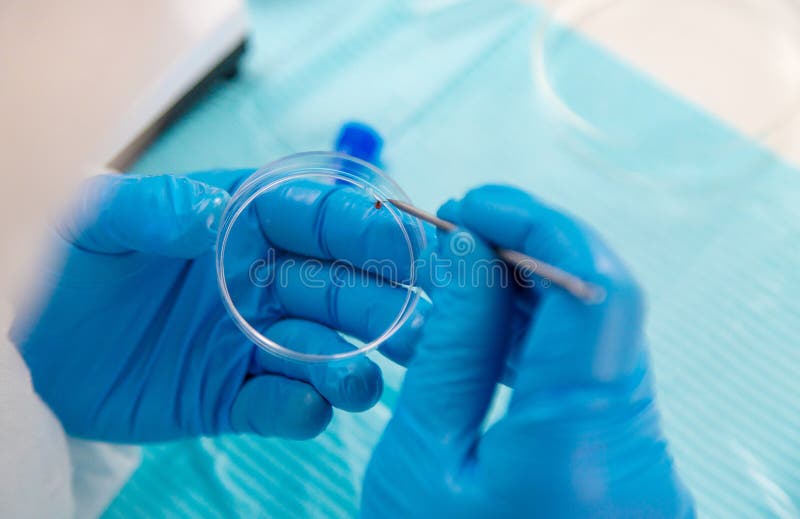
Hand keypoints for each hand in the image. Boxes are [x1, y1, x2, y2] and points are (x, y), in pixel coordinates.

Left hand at [12, 170, 426, 441]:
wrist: (35, 351)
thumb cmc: (70, 267)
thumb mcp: (97, 221)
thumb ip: (152, 206)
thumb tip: (210, 216)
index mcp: (243, 225)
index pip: (317, 219)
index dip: (363, 230)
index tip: (405, 244)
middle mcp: (263, 280)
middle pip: (340, 288)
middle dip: (384, 304)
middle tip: (422, 325)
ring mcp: (253, 340)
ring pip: (323, 351)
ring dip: (352, 364)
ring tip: (366, 382)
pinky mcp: (234, 396)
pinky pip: (279, 404)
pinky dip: (298, 409)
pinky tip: (305, 409)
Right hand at [361, 185, 693, 516]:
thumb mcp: (420, 462)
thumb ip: (449, 349)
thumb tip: (468, 252)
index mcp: (577, 445)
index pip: (593, 289)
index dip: (538, 225)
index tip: (473, 204)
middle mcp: (635, 446)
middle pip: (607, 299)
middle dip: (532, 247)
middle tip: (459, 231)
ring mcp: (644, 456)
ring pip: (603, 331)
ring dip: (533, 288)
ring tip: (460, 276)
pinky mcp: (634, 463)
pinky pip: (596, 370)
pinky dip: (543, 335)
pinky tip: (486, 329)